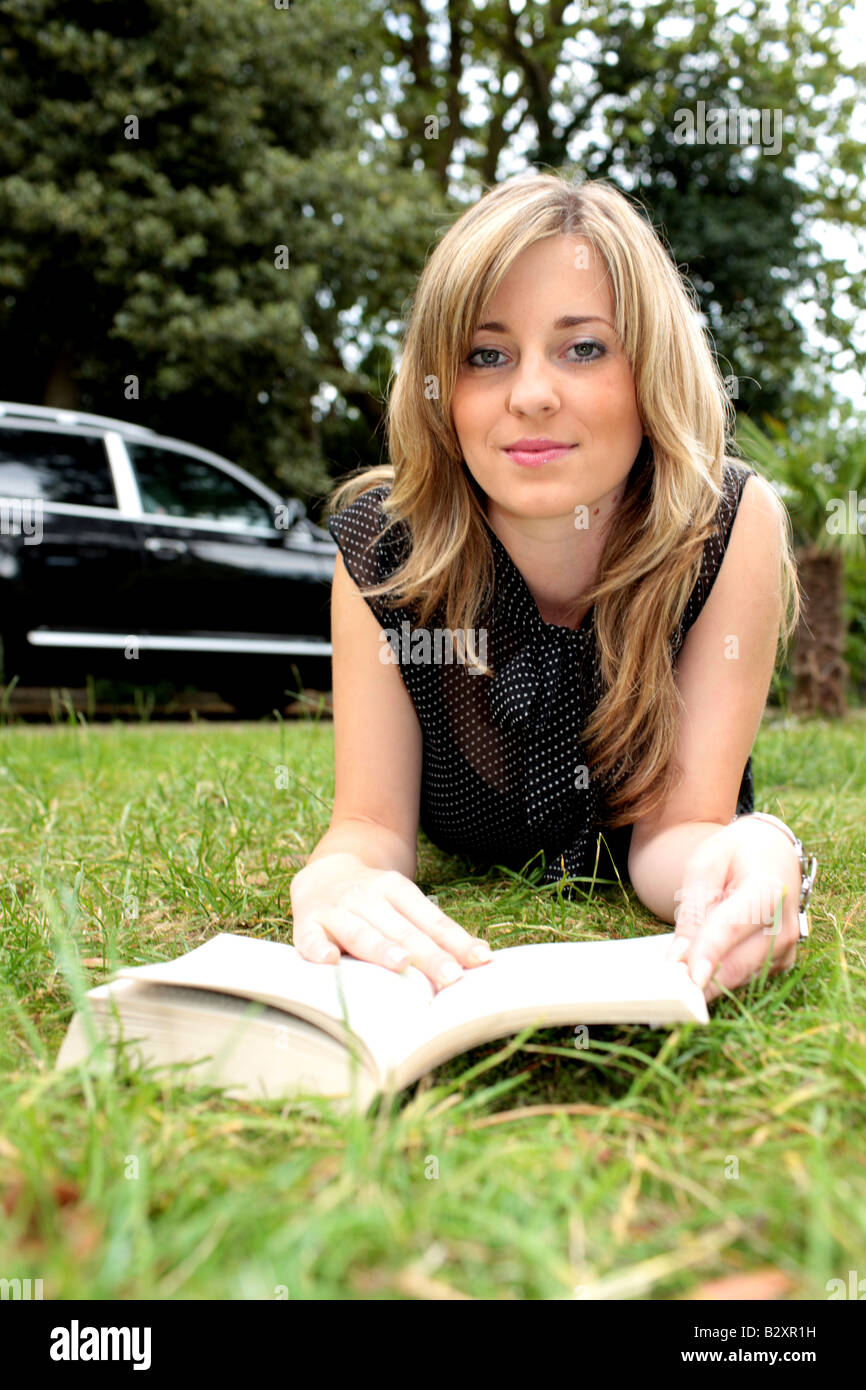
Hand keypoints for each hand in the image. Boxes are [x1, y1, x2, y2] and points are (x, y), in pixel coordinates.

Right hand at [289, 853, 492, 990]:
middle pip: (403, 930)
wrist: (326, 869)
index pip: (431, 919)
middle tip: (451, 976)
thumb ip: (432, 931)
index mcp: (397, 890)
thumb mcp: (404, 905)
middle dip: (428, 954)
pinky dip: (318, 948)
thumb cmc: (376, 901)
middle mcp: (368, 897)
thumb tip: (479, 960)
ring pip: (361, 932)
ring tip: (401, 963)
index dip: (456, 940)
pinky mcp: (307, 923)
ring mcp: (337, 909)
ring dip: (381, 948)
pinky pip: (310, 938)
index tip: (480, 959)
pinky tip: (329, 961)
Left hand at [666, 818, 801, 1001]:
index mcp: (767, 889)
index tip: (689, 978)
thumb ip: (693, 910)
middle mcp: (785, 924)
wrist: (773, 854)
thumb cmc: (736, 855)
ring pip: (740, 977)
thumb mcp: (705, 867)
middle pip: (739, 962)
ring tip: (676, 975)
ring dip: (707, 981)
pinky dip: (720, 976)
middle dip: (700, 978)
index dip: (709, 953)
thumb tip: (679, 957)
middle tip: (664, 988)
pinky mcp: (782, 961)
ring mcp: (787, 946)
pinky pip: (745, 977)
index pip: (733, 926)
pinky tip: (699, 966)